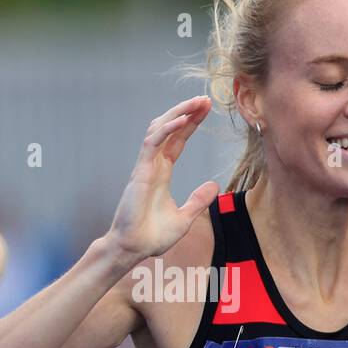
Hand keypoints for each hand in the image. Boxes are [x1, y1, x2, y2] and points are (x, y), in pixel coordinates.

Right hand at [106, 95, 220, 264]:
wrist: (134, 249)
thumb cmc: (153, 236)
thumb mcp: (185, 217)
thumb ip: (198, 200)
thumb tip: (214, 186)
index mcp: (161, 173)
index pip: (177, 140)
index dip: (191, 123)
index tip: (206, 109)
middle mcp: (152, 165)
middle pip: (169, 129)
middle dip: (187, 112)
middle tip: (205, 99)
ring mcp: (145, 166)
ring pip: (159, 129)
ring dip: (178, 113)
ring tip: (196, 102)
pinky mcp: (140, 172)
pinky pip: (152, 143)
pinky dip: (166, 129)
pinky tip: (182, 120)